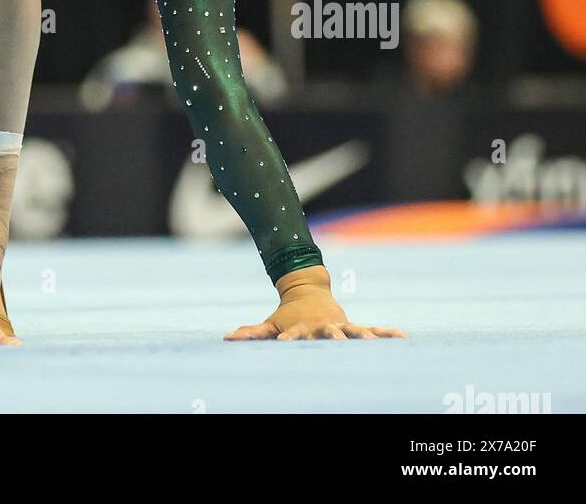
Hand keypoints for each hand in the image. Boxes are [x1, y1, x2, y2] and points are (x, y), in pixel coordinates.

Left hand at [225, 266, 408, 341]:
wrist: (308, 290)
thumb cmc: (288, 315)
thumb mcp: (271, 324)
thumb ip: (253, 333)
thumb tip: (228, 339)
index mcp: (303, 328)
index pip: (295, 335)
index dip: (290, 339)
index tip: (286, 344)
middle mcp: (324, 327)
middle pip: (330, 334)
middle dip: (335, 338)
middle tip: (339, 341)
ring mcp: (341, 326)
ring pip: (356, 332)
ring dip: (366, 338)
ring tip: (378, 344)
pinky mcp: (354, 327)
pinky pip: (374, 331)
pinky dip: (389, 335)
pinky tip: (406, 339)